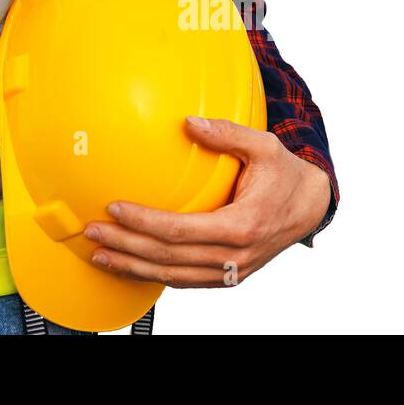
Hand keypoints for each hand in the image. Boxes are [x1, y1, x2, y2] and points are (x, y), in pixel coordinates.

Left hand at [83, 116, 331, 287]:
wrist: (311, 207)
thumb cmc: (286, 175)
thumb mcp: (264, 146)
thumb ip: (226, 134)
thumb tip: (188, 122)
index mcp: (241, 226)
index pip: (179, 230)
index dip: (142, 222)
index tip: (114, 208)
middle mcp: (235, 256)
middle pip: (168, 257)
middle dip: (125, 246)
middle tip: (92, 232)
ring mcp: (232, 272)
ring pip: (173, 276)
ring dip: (133, 267)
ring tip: (101, 254)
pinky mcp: (228, 277)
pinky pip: (185, 281)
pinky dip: (154, 275)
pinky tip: (131, 265)